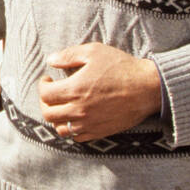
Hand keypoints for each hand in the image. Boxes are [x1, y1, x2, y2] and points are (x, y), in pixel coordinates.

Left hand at [37, 43, 161, 141]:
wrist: (147, 88)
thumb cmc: (122, 67)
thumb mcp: (94, 52)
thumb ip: (68, 55)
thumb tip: (50, 60)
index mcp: (74, 89)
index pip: (45, 95)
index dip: (42, 86)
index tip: (48, 79)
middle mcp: (79, 110)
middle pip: (48, 114)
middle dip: (45, 103)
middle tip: (51, 94)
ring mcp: (89, 123)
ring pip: (60, 128)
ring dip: (57, 118)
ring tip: (62, 107)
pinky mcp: (100, 131)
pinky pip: (77, 137)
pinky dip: (71, 129)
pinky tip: (75, 118)